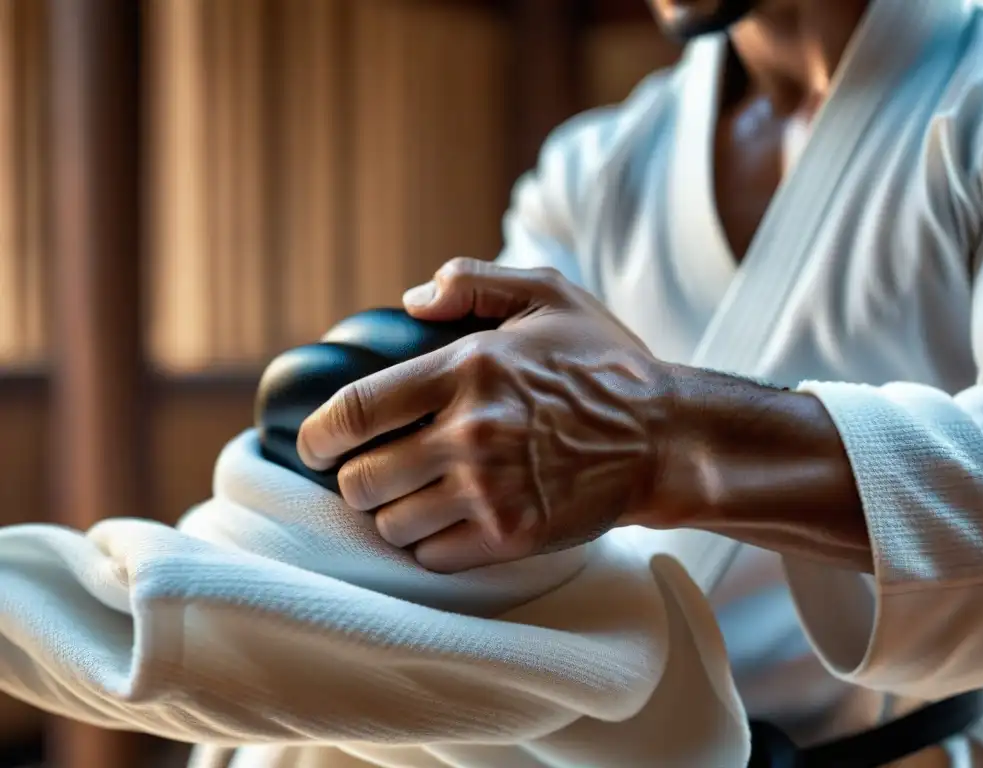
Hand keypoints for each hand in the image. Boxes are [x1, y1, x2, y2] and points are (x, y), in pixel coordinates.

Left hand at [296, 258, 680, 571]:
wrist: (667, 438)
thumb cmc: (606, 366)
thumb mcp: (549, 295)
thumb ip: (473, 282)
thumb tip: (411, 299)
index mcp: (468, 367)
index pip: (356, 409)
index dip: (318, 434)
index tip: (314, 445)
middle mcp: (471, 431)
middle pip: (362, 479)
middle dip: (355, 481)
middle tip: (372, 474)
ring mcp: (490, 490)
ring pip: (392, 524)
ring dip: (393, 515)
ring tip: (415, 500)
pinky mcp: (512, 536)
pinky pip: (432, 558)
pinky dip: (429, 546)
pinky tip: (449, 524)